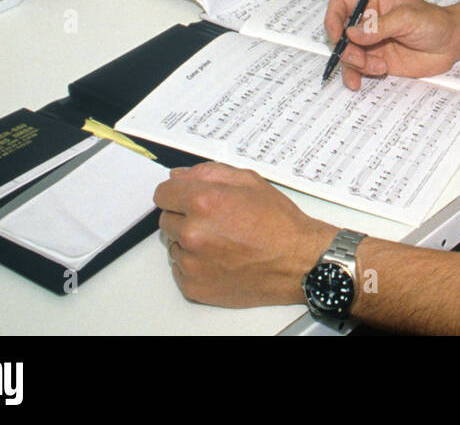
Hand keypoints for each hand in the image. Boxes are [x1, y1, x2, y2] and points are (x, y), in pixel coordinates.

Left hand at [154, 162, 334, 307]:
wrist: (297, 262)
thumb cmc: (279, 224)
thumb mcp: (250, 182)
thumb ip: (209, 173)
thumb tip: (179, 176)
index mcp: (203, 202)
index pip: (163, 193)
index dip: (177, 193)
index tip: (187, 198)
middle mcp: (193, 233)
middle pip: (166, 219)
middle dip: (185, 217)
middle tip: (216, 221)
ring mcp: (191, 263)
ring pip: (173, 244)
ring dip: (190, 241)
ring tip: (222, 242)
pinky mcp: (193, 286)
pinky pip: (179, 268)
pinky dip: (195, 264)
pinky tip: (220, 259)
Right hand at [324, 0, 459, 89]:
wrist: (451, 43)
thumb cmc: (434, 22)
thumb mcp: (409, 17)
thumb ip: (381, 25)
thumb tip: (352, 33)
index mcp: (373, 2)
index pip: (340, 6)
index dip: (333, 19)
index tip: (337, 36)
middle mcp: (367, 22)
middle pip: (340, 34)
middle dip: (346, 49)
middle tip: (360, 58)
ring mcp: (371, 43)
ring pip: (347, 54)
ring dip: (355, 65)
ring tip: (378, 67)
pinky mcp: (376, 61)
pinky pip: (357, 69)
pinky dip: (355, 76)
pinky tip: (361, 81)